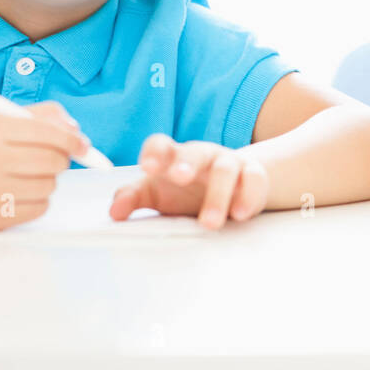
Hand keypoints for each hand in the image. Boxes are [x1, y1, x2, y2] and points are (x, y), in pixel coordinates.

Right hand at [0, 100, 90, 230]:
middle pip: (52, 161)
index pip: (47, 132)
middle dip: (61, 160)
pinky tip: (22, 193)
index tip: (82, 145)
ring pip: (49, 186)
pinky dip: (39, 201)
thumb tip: (74, 129)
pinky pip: (39, 209)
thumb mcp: (1, 120)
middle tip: (55, 160)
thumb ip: (41, 116)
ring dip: (48, 181)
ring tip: (29, 176)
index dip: (72, 140)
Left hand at [109, 134, 268, 229]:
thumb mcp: (155, 192)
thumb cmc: (182, 190)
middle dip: (187, 162)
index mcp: (174, 156)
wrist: (227, 185)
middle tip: (179, 177)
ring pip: (226, 169)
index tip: (147, 166)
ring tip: (209, 223)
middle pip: (195, 152)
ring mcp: (229, 163)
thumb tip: (114, 212)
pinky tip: (240, 214)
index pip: (161, 145)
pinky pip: (255, 180)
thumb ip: (132, 198)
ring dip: (218, 195)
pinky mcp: (252, 176)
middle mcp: (201, 155)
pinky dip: (249, 195)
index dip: (155, 153)